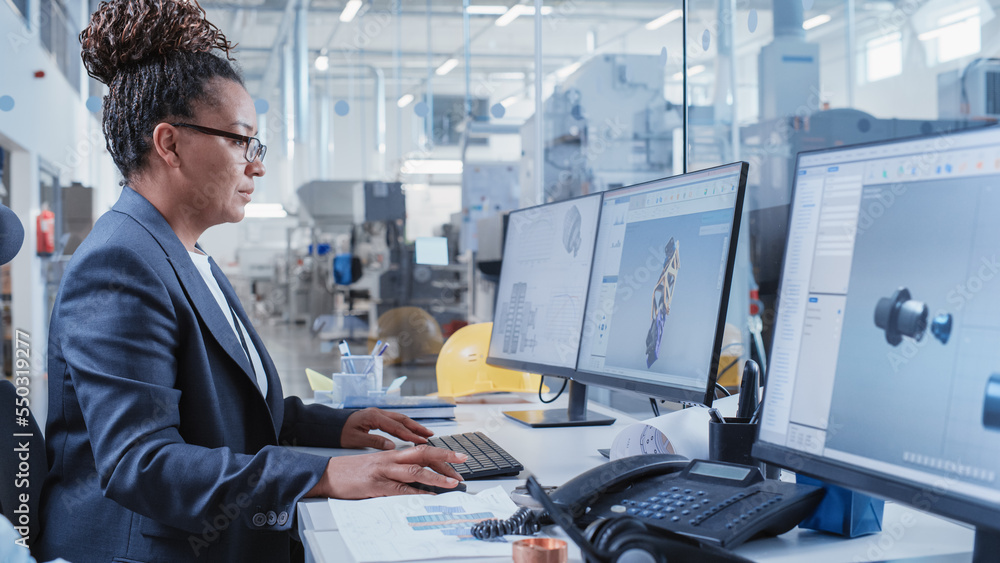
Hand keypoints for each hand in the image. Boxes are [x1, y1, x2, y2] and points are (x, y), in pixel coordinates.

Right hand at [305, 445, 466, 498]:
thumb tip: (420, 473)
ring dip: (436, 476)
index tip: (459, 457)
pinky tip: (428, 496)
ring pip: (415, 470)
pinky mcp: (376, 486)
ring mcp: (384, 472)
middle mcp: (391, 459)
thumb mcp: (378, 464)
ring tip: (452, 482)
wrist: (328, 473)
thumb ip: (397, 466)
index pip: (422, 449)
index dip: (442, 452)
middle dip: (446, 457)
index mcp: (392, 453)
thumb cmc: (353, 471)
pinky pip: (400, 489)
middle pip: (423, 454)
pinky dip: (416, 492)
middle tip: (463, 462)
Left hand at [341, 407, 433, 449]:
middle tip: (429, 435)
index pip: (396, 427)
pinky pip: (394, 420)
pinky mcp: (377, 416)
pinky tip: (410, 431)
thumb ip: (375, 442)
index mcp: (373, 417)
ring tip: (424, 433)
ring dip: (412, 425)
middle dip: (417, 427)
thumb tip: (391, 446)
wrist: (329, 424)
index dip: (410, 434)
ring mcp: (378, 413)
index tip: (421, 441)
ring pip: (399, 418)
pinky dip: (404, 425)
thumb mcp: (355, 439)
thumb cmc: (340, 432)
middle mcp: (377, 412)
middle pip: (402, 419)